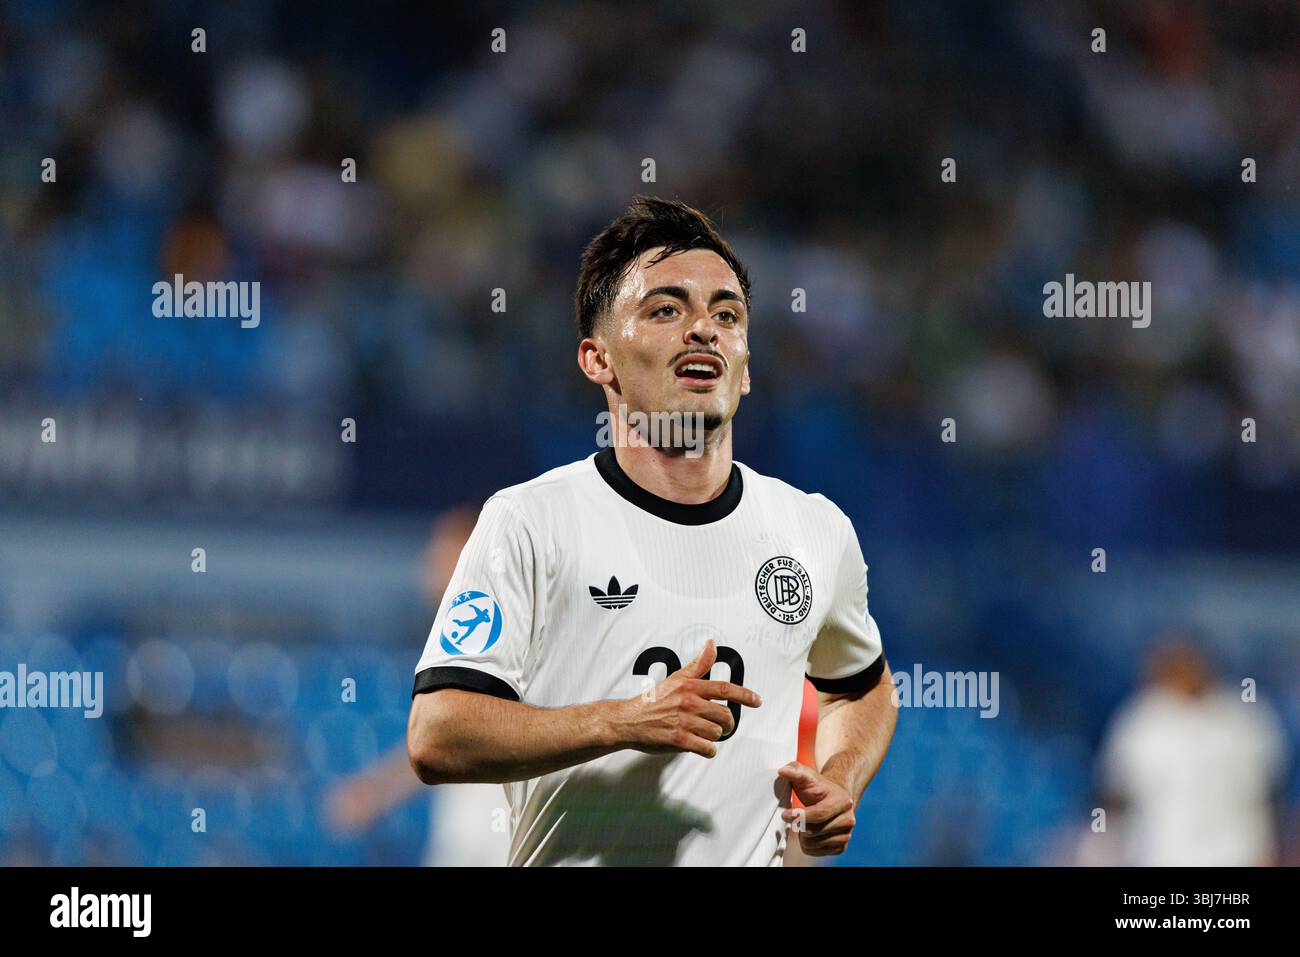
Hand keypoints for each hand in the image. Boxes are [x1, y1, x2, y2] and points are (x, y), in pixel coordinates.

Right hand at [612, 639, 761, 757]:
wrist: (629, 720)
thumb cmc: (654, 700)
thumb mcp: (676, 678)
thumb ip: (698, 664)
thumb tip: (711, 645)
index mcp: (690, 687)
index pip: (724, 689)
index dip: (744, 695)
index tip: (757, 701)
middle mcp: (688, 703)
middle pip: (725, 715)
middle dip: (727, 723)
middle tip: (722, 725)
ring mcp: (684, 722)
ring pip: (716, 733)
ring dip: (714, 736)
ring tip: (704, 734)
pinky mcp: (678, 740)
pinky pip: (706, 748)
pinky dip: (708, 750)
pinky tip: (702, 746)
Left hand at [778, 762, 855, 855]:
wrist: (834, 799)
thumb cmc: (818, 787)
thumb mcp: (807, 776)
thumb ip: (795, 770)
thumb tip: (783, 771)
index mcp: (843, 801)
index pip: (818, 814)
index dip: (799, 816)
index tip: (785, 814)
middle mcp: (849, 820)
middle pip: (814, 831)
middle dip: (800, 825)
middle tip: (796, 817)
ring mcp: (846, 835)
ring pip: (813, 843)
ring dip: (802, 835)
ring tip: (804, 823)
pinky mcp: (841, 847)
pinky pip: (815, 852)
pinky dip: (807, 844)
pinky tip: (810, 832)